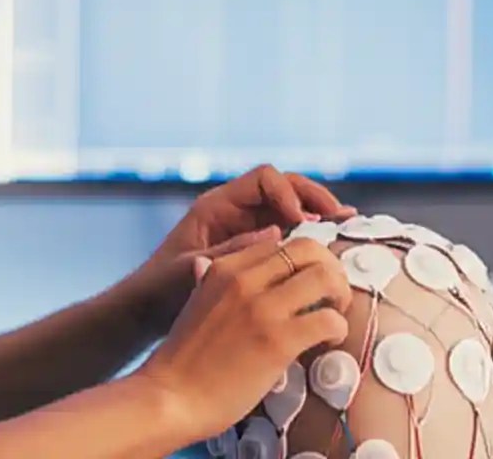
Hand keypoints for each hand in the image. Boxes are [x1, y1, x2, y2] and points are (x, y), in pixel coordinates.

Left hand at [127, 165, 356, 335]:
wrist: (146, 313)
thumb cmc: (159, 290)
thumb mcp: (189, 272)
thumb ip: (229, 253)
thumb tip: (277, 233)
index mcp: (216, 207)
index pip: (264, 179)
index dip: (288, 193)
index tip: (303, 222)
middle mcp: (235, 212)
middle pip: (285, 188)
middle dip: (314, 198)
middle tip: (341, 216)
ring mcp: (247, 230)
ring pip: (291, 210)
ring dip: (318, 216)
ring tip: (346, 227)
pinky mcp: (256, 252)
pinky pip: (289, 236)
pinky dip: (311, 240)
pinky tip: (330, 253)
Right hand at [135, 237, 353, 442]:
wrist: (169, 398)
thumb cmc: (183, 359)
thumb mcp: (196, 303)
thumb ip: (208, 280)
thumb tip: (204, 264)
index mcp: (225, 268)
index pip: (281, 243)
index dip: (304, 260)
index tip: (309, 281)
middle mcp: (244, 280)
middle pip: (309, 249)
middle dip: (330, 268)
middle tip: (331, 294)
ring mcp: (262, 309)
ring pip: (325, 277)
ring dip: (339, 294)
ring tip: (333, 315)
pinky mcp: (278, 341)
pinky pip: (328, 319)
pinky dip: (337, 328)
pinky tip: (327, 340)